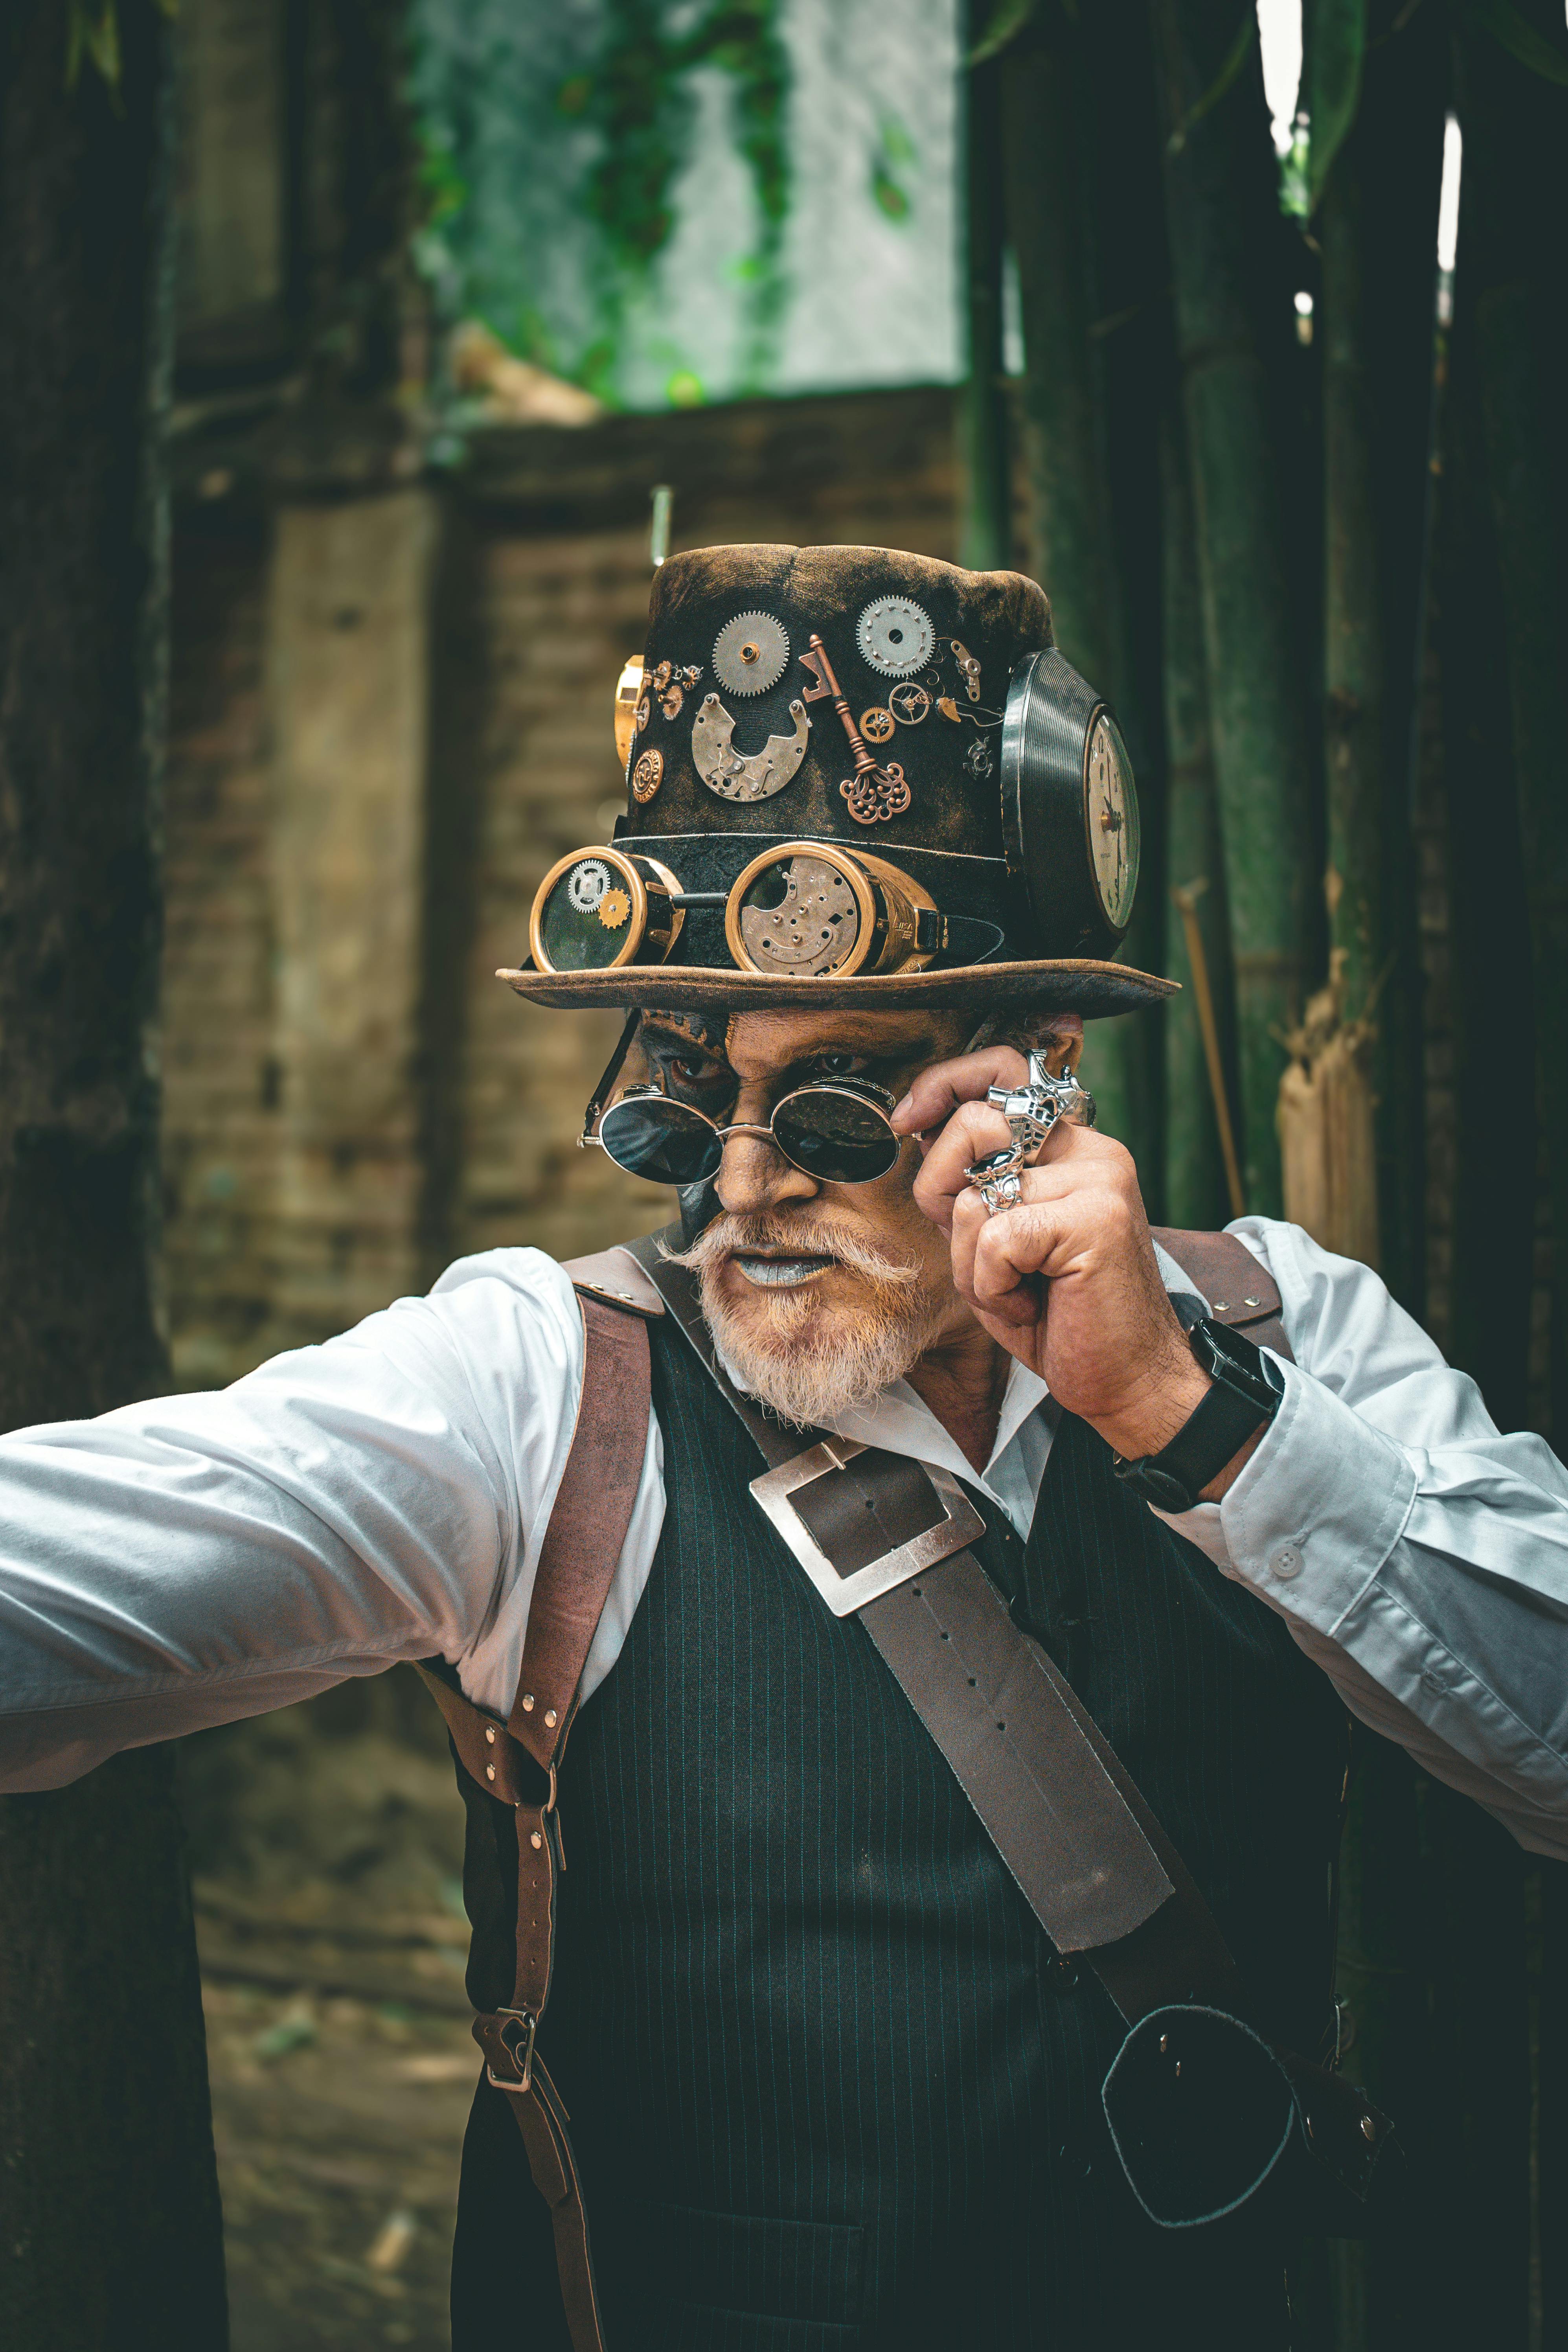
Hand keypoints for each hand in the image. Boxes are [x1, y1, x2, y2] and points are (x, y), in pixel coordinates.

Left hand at [893, 1047, 1211, 1463]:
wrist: (1126, 1379)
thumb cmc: (1058, 1315)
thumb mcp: (996, 1238)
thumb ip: (970, 1182)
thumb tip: (918, 1127)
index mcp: (1070, 1146)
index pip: (1003, 1069)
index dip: (945, 1083)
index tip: (906, 1119)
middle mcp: (1091, 1150)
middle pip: (974, 1124)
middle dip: (942, 1191)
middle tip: (975, 1252)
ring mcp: (1099, 1180)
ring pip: (975, 1196)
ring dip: (972, 1263)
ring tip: (1017, 1288)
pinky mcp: (1096, 1220)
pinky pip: (996, 1239)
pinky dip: (994, 1286)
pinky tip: (1032, 1304)